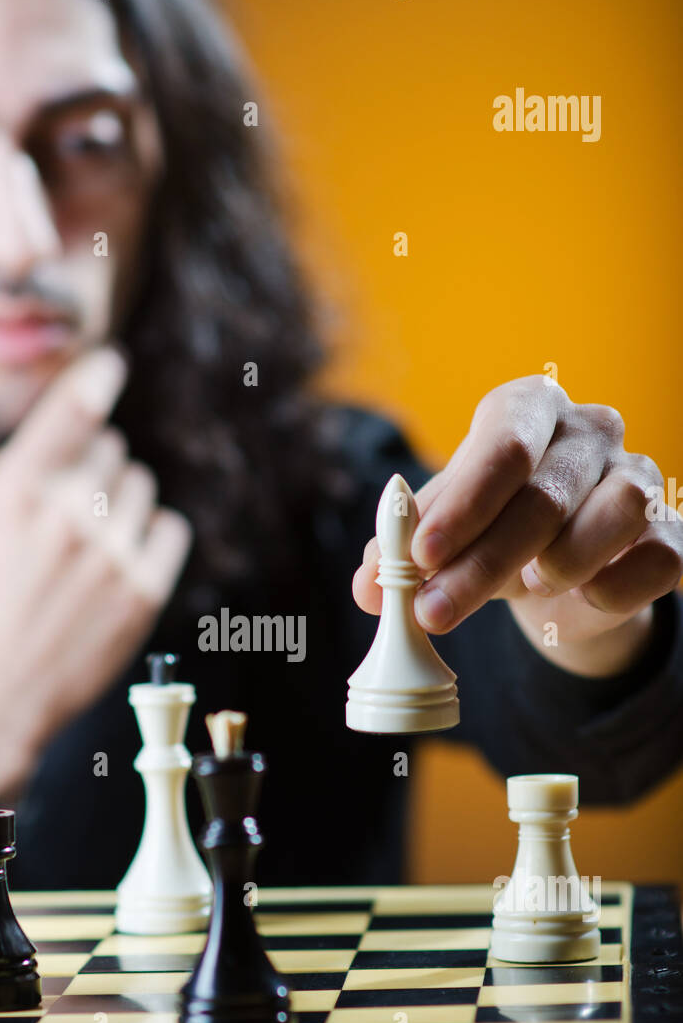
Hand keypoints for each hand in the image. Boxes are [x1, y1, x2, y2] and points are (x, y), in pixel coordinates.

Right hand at [0, 348, 191, 799]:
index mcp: (13, 494)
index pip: (76, 406)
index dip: (100, 374)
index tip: (110, 364)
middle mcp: (66, 519)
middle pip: (109, 445)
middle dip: (85, 463)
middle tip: (57, 504)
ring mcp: (110, 557)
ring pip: (140, 483)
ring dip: (117, 497)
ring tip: (82, 536)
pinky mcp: (143, 593)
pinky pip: (170, 526)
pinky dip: (150, 533)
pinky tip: (116, 555)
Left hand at [354, 375, 682, 676]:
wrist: (562, 574)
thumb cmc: (492, 534)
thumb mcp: (440, 538)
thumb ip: (397, 559)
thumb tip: (369, 589)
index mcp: (527, 410)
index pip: (501, 445)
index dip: (462, 504)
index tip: (421, 556)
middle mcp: (590, 430)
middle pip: (542, 494)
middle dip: (482, 563)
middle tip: (434, 612)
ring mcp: (639, 476)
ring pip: (611, 516)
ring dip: (556, 568)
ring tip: (526, 588)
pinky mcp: (670, 531)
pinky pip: (653, 560)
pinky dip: (611, 590)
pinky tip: (581, 598)